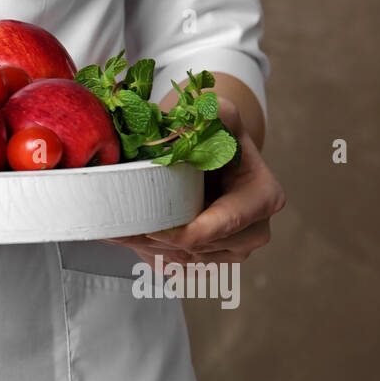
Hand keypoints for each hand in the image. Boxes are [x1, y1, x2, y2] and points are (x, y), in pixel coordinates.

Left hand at [104, 96, 284, 265]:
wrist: (219, 157)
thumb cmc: (220, 136)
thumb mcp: (222, 119)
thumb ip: (218, 113)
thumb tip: (201, 113)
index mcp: (264, 198)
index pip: (218, 226)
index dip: (179, 232)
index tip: (144, 226)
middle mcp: (256, 230)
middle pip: (198, 247)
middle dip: (155, 241)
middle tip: (115, 229)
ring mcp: (237, 250)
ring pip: (186, 260)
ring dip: (148, 249)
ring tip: (116, 231)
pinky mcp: (216, 260)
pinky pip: (181, 267)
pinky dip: (152, 256)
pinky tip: (130, 239)